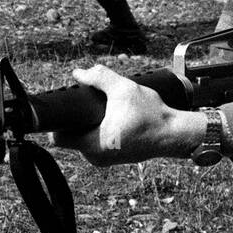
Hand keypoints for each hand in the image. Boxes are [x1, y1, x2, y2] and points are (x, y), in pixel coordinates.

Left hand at [51, 65, 199, 165]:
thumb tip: (78, 73)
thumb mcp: (124, 89)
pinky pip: (97, 142)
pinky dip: (100, 129)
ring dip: (89, 123)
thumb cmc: (151, 114)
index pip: (57, 137)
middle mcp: (96, 157)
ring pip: (85, 138)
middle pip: (71, 136)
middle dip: (77, 118)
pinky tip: (110, 116)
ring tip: (102, 108)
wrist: (175, 133)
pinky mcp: (115, 157)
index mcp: (93, 145)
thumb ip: (99, 77)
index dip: (58, 120)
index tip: (68, 105)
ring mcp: (106, 159)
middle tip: (89, 101)